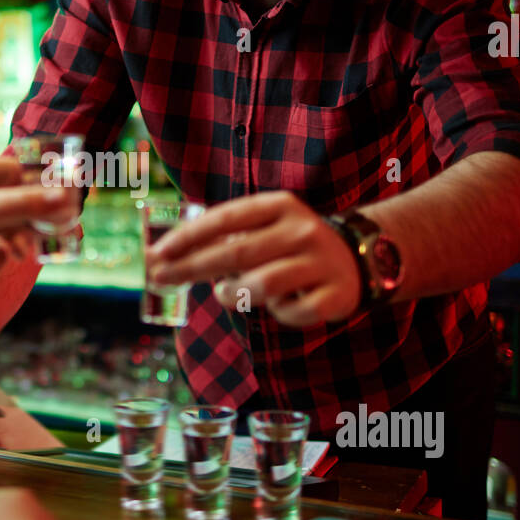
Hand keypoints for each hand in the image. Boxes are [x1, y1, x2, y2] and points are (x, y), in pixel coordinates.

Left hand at [0, 157, 76, 318]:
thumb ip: (23, 205)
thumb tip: (67, 198)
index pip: (15, 171)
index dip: (42, 184)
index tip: (68, 200)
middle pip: (13, 201)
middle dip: (34, 218)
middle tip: (61, 232)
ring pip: (3, 227)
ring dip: (16, 240)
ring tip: (21, 255)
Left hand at [146, 191, 361, 327]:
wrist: (361, 257)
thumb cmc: (293, 245)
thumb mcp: (266, 227)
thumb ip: (227, 236)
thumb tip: (168, 256)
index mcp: (280, 206)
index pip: (226, 217)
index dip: (189, 235)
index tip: (158, 252)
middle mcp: (302, 229)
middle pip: (236, 252)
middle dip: (191, 268)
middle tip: (161, 279)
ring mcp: (321, 261)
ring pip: (262, 286)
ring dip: (234, 294)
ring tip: (227, 294)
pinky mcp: (335, 295)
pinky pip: (291, 312)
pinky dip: (279, 314)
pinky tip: (283, 304)